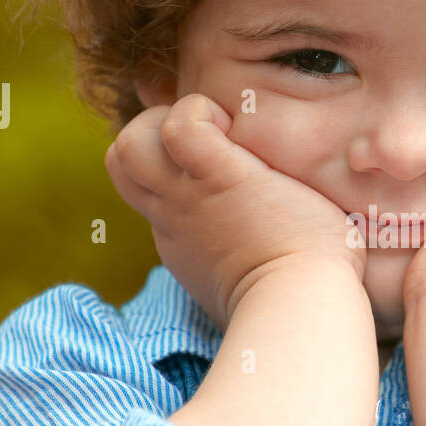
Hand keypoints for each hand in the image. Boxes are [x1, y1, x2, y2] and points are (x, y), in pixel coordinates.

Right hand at [105, 93, 364, 330]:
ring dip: (166, 120)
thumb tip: (274, 271)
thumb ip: (250, 266)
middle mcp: (174, 217)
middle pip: (121, 162)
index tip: (218, 170)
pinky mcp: (217, 177)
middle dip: (151, 133)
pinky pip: (180, 124)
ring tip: (221, 134)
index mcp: (186, 239)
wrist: (304, 312)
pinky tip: (239, 130)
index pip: (153, 189)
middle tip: (208, 141)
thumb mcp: (256, 286)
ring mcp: (187, 198)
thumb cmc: (301, 306)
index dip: (173, 166)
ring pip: (128, 143)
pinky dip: (201, 113)